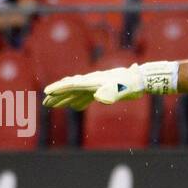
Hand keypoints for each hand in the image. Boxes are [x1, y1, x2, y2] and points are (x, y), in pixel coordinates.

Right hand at [42, 61, 176, 109]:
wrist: (141, 80)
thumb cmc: (131, 85)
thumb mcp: (121, 90)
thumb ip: (110, 93)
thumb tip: (98, 97)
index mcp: (93, 81)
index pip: (72, 85)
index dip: (59, 89)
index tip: (46, 93)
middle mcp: (92, 82)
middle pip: (71, 88)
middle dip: (57, 96)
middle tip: (45, 104)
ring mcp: (97, 85)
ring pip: (77, 93)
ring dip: (65, 99)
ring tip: (54, 106)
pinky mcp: (104, 90)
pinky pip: (87, 96)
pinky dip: (79, 101)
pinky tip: (76, 107)